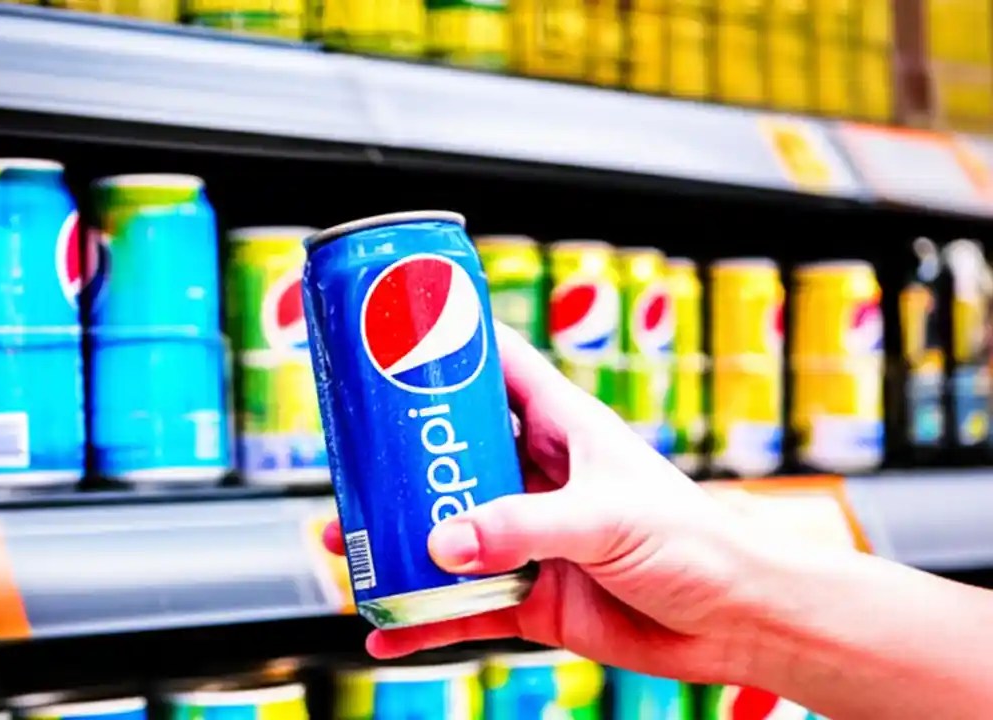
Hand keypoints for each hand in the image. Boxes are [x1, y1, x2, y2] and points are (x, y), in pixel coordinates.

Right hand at [323, 323, 775, 683]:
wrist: (735, 625)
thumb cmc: (699, 544)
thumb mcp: (607, 517)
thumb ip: (526, 527)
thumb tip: (443, 543)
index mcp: (564, 429)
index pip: (498, 367)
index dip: (449, 347)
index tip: (391, 338)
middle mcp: (539, 478)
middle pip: (452, 453)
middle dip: (399, 459)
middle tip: (348, 459)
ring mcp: (532, 538)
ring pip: (447, 531)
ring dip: (398, 539)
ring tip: (346, 543)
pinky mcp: (533, 596)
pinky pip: (465, 605)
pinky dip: (425, 618)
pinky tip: (387, 629)